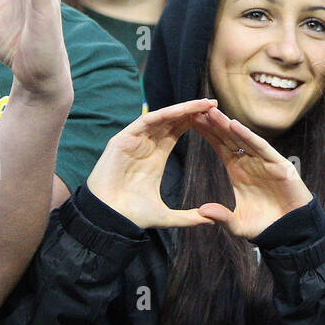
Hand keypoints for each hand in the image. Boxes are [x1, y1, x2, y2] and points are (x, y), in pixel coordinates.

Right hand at [86, 99, 220, 228]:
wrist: (108, 219)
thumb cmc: (132, 216)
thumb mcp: (167, 216)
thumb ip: (189, 217)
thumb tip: (211, 220)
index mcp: (156, 157)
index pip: (177, 132)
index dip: (194, 123)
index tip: (215, 118)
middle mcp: (145, 145)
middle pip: (171, 121)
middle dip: (192, 111)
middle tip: (214, 103)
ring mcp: (133, 140)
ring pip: (161, 117)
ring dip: (183, 109)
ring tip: (204, 104)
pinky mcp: (122, 139)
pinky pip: (146, 121)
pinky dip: (165, 114)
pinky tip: (183, 110)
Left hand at [193, 108, 315, 239]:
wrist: (291, 231)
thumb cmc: (266, 226)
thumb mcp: (238, 224)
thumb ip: (221, 217)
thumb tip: (202, 211)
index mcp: (238, 171)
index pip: (220, 146)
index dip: (207, 133)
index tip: (190, 120)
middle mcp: (250, 162)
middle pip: (229, 137)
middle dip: (213, 123)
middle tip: (195, 109)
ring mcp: (264, 161)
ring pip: (243, 138)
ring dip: (227, 124)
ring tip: (210, 111)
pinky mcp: (279, 165)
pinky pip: (261, 147)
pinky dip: (248, 136)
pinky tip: (234, 125)